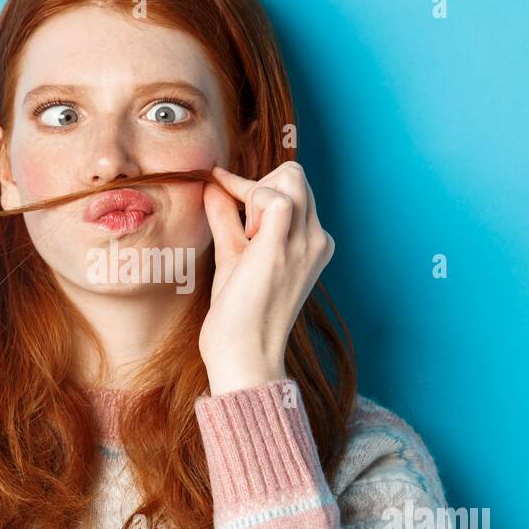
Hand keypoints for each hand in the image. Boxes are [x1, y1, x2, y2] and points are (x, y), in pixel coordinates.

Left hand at [199, 161, 334, 395]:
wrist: (243, 353)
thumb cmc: (238, 313)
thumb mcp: (233, 254)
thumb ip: (226, 217)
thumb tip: (212, 185)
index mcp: (313, 242)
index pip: (294, 187)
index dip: (257, 183)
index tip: (222, 187)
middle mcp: (317, 239)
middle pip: (295, 174)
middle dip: (259, 183)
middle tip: (237, 221)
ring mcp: (305, 243)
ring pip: (290, 177)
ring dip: (257, 192)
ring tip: (245, 233)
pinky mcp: (283, 248)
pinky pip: (274, 196)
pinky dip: (252, 201)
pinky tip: (245, 234)